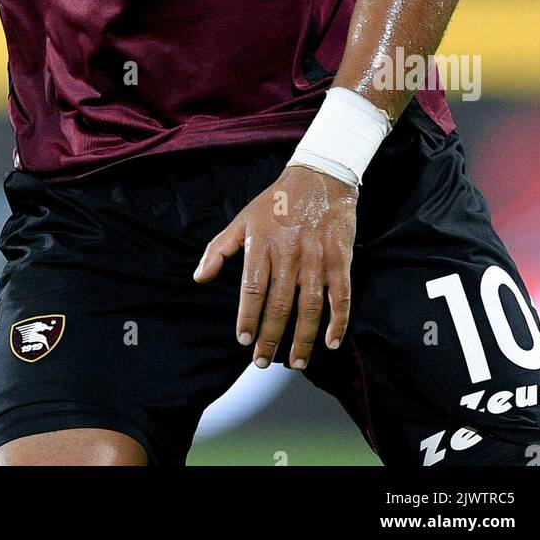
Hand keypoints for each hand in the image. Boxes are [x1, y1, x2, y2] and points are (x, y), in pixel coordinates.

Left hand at [193, 165, 356, 369]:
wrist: (320, 177)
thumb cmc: (276, 201)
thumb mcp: (243, 218)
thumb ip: (219, 248)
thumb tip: (199, 277)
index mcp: (262, 243)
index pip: (253, 288)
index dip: (248, 316)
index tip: (243, 340)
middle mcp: (289, 252)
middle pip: (279, 304)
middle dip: (271, 338)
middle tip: (263, 362)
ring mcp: (316, 257)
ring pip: (309, 306)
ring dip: (303, 338)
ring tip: (295, 362)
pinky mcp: (340, 258)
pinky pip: (340, 295)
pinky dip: (338, 321)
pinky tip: (331, 342)